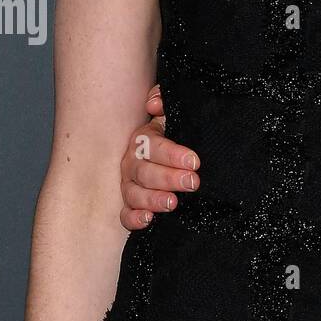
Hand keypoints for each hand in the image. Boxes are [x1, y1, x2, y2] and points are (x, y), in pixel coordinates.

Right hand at [118, 83, 199, 229]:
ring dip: (152, 199)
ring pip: (133, 194)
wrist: (178, 147)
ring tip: (173, 203)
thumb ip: (165, 100)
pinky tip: (148, 220)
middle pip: (144, 172)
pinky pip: (126, 214)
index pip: (153, 146)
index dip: (173, 155)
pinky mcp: (131, 205)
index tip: (195, 162)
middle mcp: (132, 162)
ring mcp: (130, 184)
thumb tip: (154, 104)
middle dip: (169, 178)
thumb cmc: (177, 130)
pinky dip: (134, 219)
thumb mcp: (175, 112)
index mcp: (143, 139)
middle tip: (193, 182)